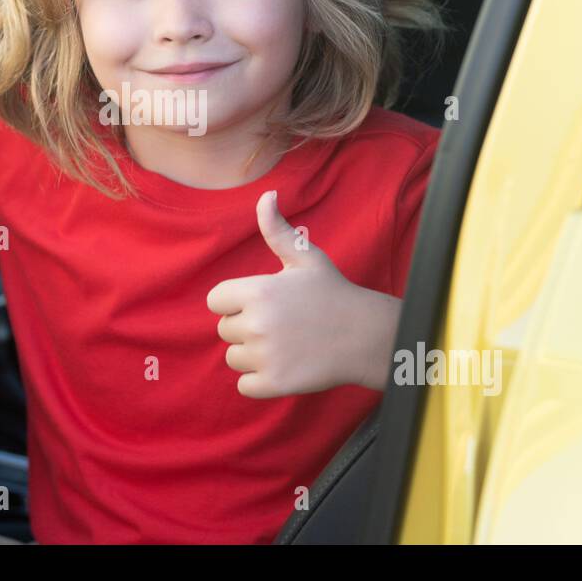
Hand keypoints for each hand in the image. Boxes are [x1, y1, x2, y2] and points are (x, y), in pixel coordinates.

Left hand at [207, 190, 401, 397]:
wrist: (365, 336)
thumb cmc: (332, 292)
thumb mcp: (305, 258)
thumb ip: (277, 230)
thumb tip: (266, 195)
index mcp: (257, 291)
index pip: (216, 300)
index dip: (236, 302)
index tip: (264, 303)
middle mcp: (257, 323)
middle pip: (225, 329)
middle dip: (246, 327)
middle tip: (281, 324)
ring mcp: (265, 356)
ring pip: (234, 357)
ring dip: (252, 355)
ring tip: (285, 344)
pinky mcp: (273, 383)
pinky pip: (244, 384)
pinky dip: (260, 380)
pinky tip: (285, 365)